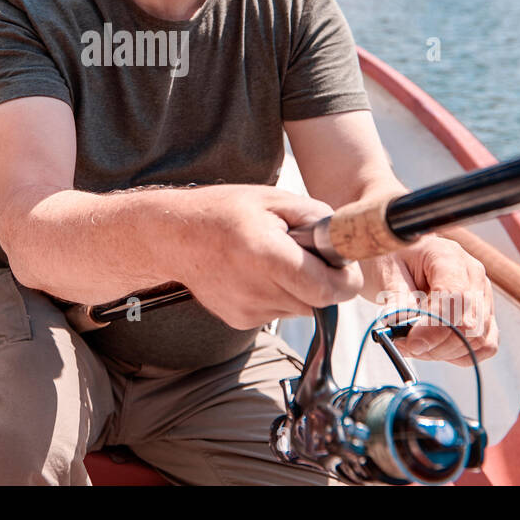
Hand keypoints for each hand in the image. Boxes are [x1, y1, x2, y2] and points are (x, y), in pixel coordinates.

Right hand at [169, 185, 364, 330]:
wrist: (174, 237)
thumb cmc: (223, 212)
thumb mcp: (273, 199)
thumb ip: (315, 216)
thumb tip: (342, 238)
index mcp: (267, 257)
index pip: (327, 289)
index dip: (345, 279)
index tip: (343, 263)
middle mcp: (257, 290)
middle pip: (319, 302)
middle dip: (325, 281)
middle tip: (308, 254)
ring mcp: (248, 310)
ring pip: (301, 309)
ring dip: (301, 288)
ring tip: (276, 259)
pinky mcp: (241, 321)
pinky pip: (279, 311)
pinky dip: (280, 294)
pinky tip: (258, 272)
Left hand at [359, 233, 498, 364]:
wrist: (399, 256)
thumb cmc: (393, 259)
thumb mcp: (386, 274)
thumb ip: (398, 300)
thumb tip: (402, 325)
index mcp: (448, 256)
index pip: (455, 297)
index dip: (436, 327)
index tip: (412, 342)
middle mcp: (473, 274)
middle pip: (469, 323)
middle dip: (435, 344)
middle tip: (404, 344)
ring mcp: (482, 294)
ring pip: (478, 338)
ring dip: (444, 351)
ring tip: (414, 344)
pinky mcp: (484, 314)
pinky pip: (485, 345)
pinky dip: (459, 354)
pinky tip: (435, 346)